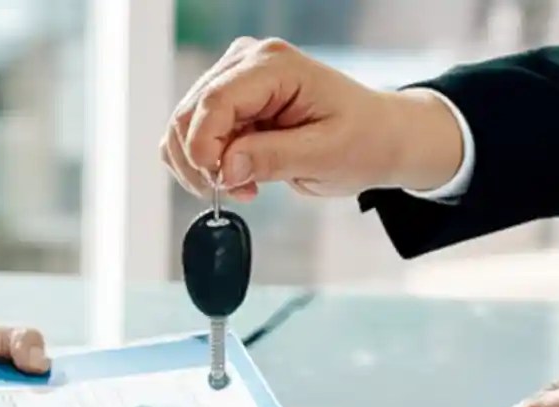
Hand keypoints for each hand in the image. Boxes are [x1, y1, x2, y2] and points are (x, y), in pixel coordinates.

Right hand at [160, 37, 463, 200]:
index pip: (216, 101)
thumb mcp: (326, 155)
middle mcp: (247, 62)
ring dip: (201, 168)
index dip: (204, 147)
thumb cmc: (363, 140)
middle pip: (189, 114)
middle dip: (201, 163)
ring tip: (244, 187)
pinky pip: (191, 136)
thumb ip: (273, 158)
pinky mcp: (229, 102)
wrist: (377, 136)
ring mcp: (234, 80)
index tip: (221, 184)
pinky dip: (202, 165)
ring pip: (182, 127)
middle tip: (239, 192)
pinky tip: (236, 177)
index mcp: (275, 65)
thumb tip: (224, 167)